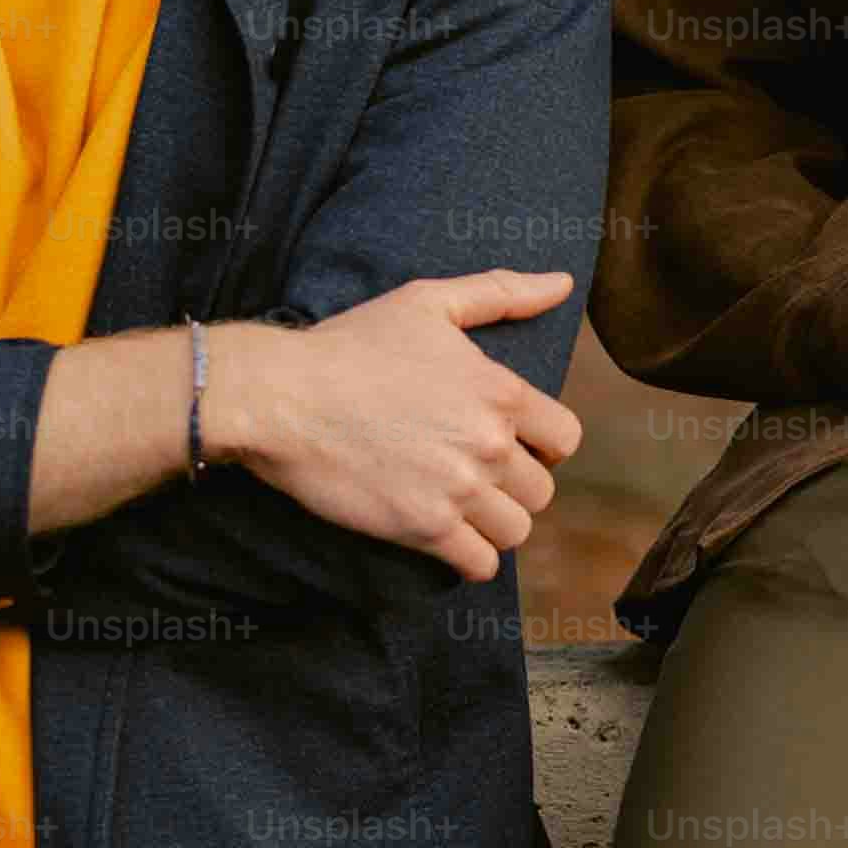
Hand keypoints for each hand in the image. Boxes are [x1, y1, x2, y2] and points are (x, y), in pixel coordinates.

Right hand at [212, 272, 586, 582]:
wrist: (283, 396)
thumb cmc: (353, 344)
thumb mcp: (429, 301)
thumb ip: (502, 292)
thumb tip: (562, 283)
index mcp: (502, 393)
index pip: (565, 439)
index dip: (543, 444)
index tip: (513, 444)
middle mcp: (490, 444)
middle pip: (541, 491)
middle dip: (515, 487)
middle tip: (478, 477)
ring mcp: (459, 489)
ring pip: (516, 531)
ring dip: (494, 525)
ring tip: (464, 510)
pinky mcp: (422, 527)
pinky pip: (479, 564)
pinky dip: (470, 559)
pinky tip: (447, 539)